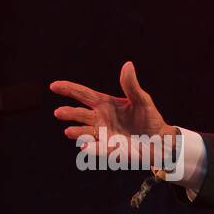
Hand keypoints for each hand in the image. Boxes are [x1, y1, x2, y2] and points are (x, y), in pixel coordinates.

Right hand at [49, 61, 176, 171]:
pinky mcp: (111, 148)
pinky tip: (84, 145)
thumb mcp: (142, 100)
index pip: (83, 94)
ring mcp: (104, 134)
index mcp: (105, 104)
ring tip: (69, 131)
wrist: (160, 140)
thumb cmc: (150, 118)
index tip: (54, 86)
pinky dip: (92, 147)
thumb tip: (128, 64)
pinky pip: (99, 148)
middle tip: (59, 112)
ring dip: (77, 132)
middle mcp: (100, 118)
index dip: (69, 89)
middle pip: (80, 114)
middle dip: (69, 113)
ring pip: (85, 132)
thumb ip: (131, 85)